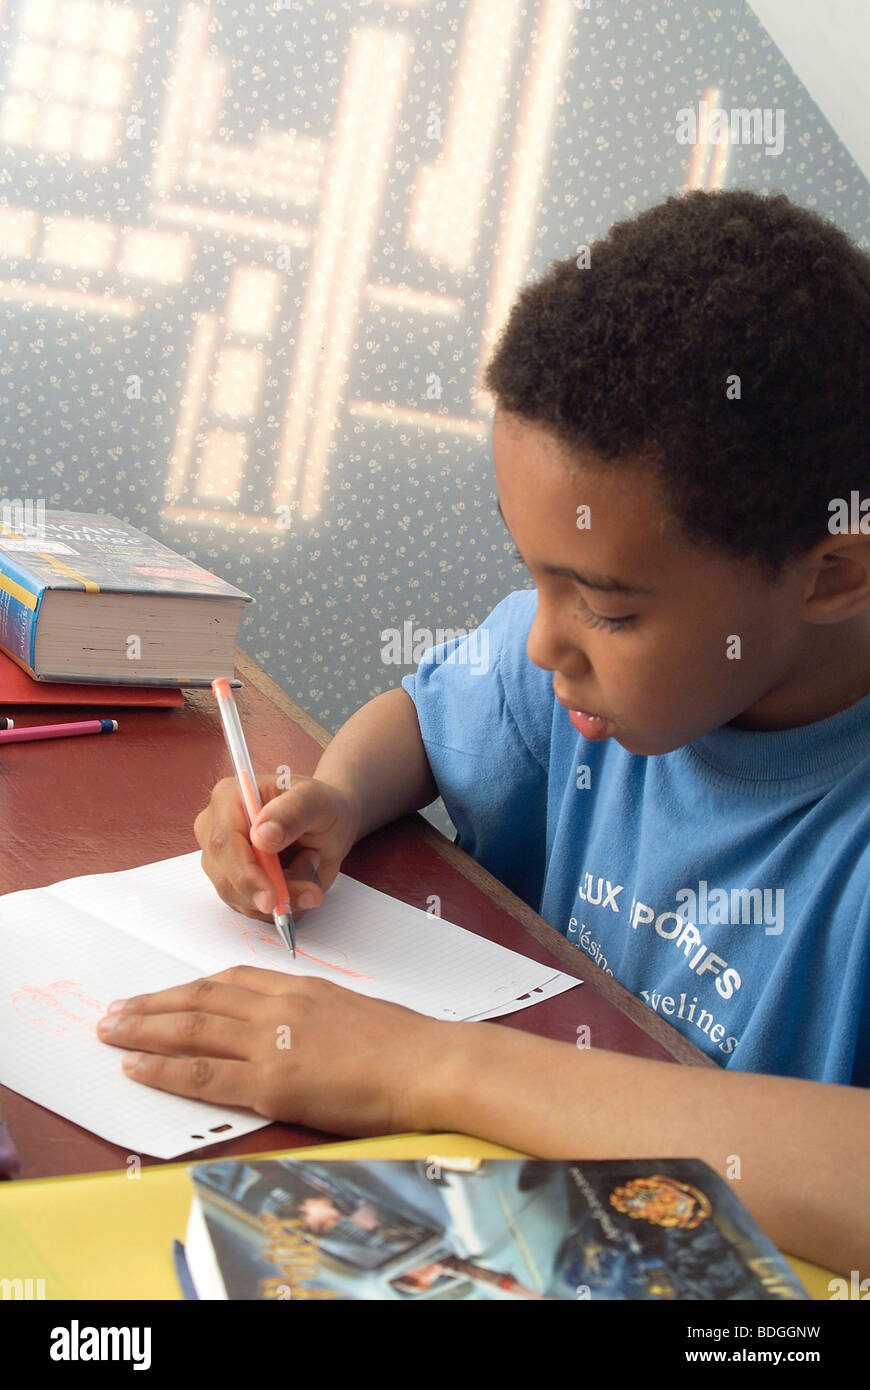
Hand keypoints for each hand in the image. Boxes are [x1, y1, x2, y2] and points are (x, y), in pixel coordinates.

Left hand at [96, 966, 454, 1137]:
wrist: (430, 1064)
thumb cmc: (405, 1046)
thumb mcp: (351, 1013)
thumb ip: (311, 1015)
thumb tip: (289, 1029)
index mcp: (300, 987)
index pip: (230, 980)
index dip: (188, 988)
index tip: (160, 995)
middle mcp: (280, 1007)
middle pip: (201, 999)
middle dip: (152, 1005)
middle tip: (114, 1011)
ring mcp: (273, 1042)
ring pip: (193, 1029)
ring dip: (144, 1030)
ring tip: (110, 1032)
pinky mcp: (273, 1081)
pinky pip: (204, 1074)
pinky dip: (164, 1070)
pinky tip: (136, 1068)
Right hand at [194, 774, 360, 924]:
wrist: (328, 824)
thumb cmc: (319, 805)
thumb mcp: (316, 801)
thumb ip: (291, 813)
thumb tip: (262, 835)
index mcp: (228, 798)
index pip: (223, 843)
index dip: (245, 874)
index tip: (271, 896)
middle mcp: (216, 830)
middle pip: (226, 878)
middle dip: (270, 892)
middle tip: (311, 893)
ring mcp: (223, 862)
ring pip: (242, 899)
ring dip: (286, 894)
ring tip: (311, 861)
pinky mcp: (235, 886)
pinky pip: (256, 909)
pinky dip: (285, 902)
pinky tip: (302, 876)